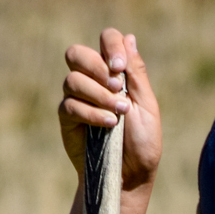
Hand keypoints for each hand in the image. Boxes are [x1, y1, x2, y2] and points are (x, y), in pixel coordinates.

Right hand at [59, 28, 161, 191]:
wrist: (130, 175)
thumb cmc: (143, 142)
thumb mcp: (147, 105)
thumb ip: (136, 73)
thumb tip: (129, 37)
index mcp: (116, 72)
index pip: (106, 40)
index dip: (111, 46)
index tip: (121, 67)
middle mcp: (93, 81)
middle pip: (76, 53)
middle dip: (97, 67)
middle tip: (117, 86)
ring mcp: (77, 99)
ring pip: (72, 79)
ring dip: (99, 94)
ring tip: (119, 112)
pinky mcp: (67, 119)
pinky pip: (70, 105)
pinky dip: (92, 113)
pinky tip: (110, 124)